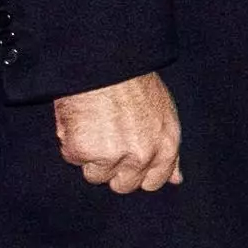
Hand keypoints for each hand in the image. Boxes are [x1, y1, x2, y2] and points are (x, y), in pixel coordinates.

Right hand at [52, 71, 182, 193]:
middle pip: (123, 185)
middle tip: (105, 141)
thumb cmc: (133, 81)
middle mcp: (142, 155)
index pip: (154, 182)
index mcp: (166, 146)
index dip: (138, 173)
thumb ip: (169, 150)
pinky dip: (71, 141)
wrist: (105, 61)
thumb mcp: (164, 113)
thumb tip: (176, 179)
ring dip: (90, 156)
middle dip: (112, 168)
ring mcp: (112, 156)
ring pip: (95, 174)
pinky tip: (79, 118)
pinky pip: (72, 157)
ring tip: (93, 125)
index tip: (127, 162)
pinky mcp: (83, 151)